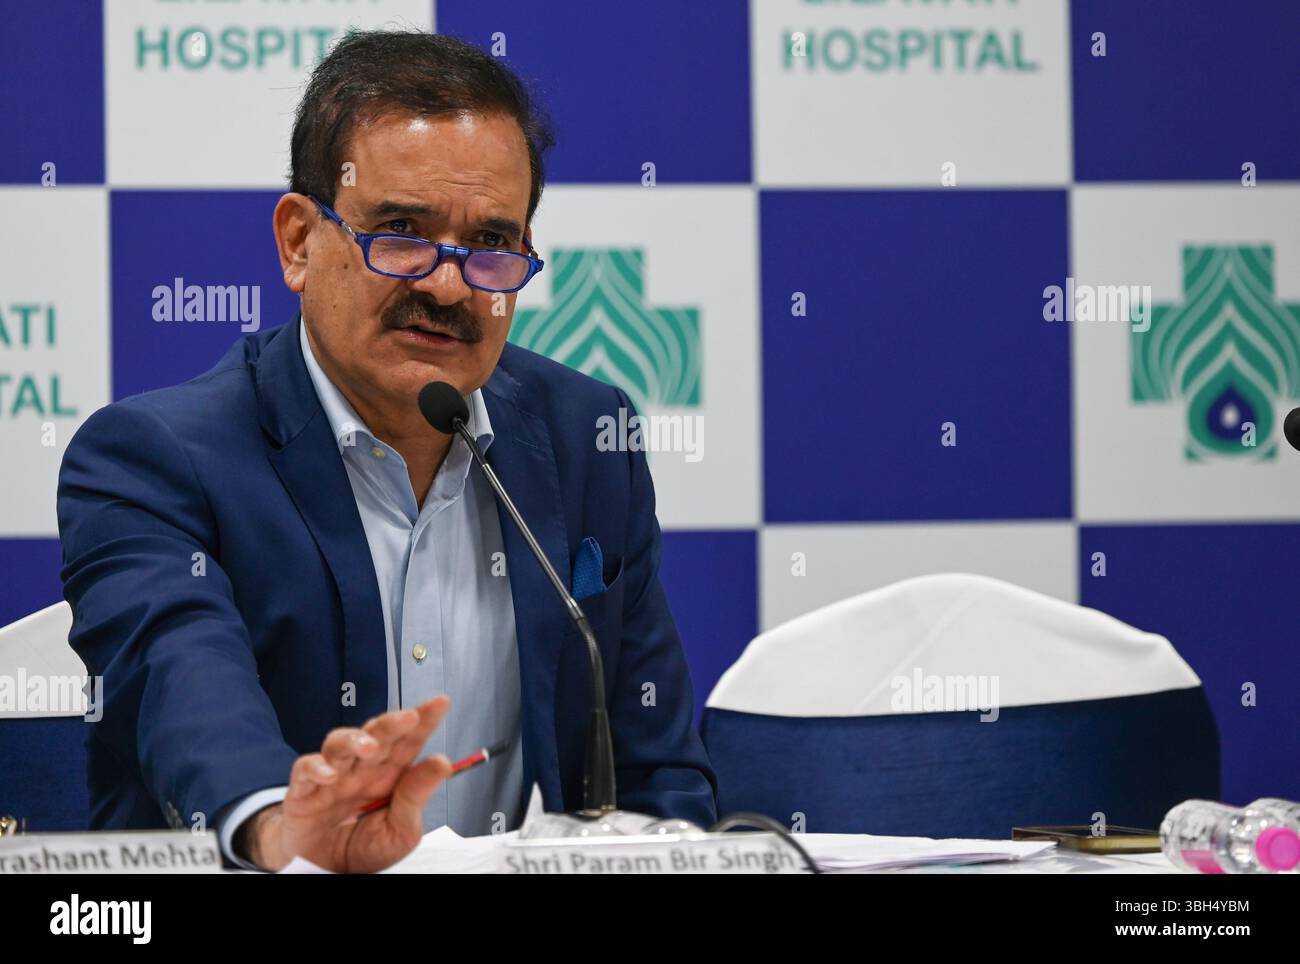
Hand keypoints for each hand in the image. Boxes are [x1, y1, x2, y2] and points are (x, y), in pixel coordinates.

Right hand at [243, 695, 452, 872]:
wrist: (324, 871)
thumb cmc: (364, 847)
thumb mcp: (400, 831)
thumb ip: (416, 797)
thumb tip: (442, 763)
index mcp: (389, 776)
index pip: (408, 742)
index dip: (424, 720)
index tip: (441, 702)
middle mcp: (361, 769)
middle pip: (376, 734)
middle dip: (392, 723)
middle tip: (410, 717)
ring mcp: (332, 776)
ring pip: (340, 742)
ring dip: (355, 740)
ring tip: (370, 747)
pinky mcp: (304, 791)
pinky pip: (305, 769)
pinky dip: (316, 768)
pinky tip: (329, 775)